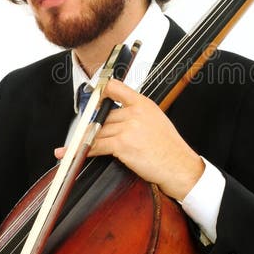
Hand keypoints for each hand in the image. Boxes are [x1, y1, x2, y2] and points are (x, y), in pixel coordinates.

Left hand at [55, 80, 203, 199]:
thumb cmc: (169, 148)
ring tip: (75, 145)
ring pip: (98, 131)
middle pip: (104, 115)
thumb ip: (137, 114)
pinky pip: (97, 145)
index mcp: (144, 104)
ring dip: (87, 140)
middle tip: (84, 133)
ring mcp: (128, 127)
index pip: (116, 87)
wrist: (178, 166)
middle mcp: (135, 112)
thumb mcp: (156, 120)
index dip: (101, 90)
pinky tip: (75, 152)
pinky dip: (84, 149)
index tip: (92, 94)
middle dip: (94, 126)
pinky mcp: (122, 143)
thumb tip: (116, 116)